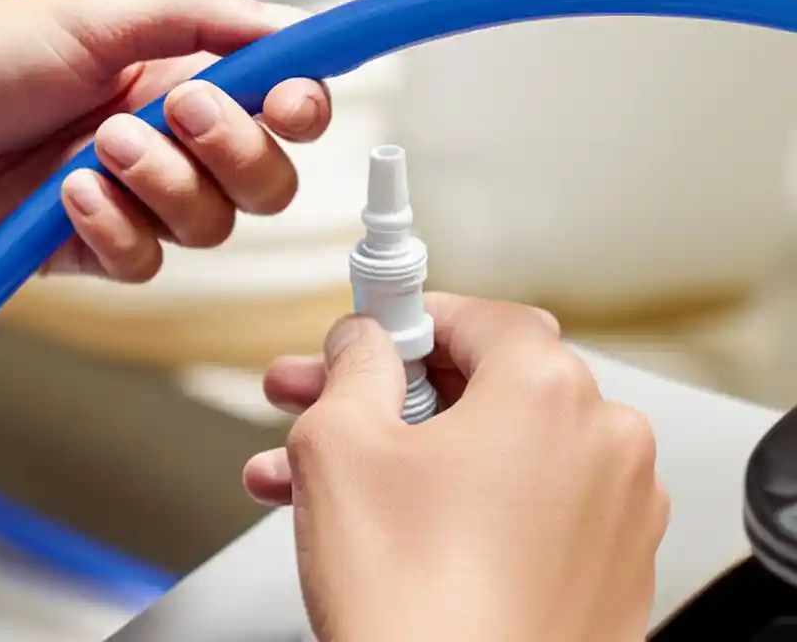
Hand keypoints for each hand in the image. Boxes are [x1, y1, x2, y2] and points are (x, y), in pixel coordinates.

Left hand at [0, 0, 330, 279]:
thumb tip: (288, 23)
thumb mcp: (93, 13)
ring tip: (94, 147)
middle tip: (176, 111)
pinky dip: (112, 229)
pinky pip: (143, 263)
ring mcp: (134, 200)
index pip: (280, 101)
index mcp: (179, 73)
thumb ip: (199, 15)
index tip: (290, 103)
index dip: (301, 108)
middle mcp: (170, 141)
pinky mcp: (94, 249)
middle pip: (264, 179)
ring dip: (162, 185)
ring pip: (210, 226)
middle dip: (232, 151)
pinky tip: (64, 194)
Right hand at [242, 293, 668, 641]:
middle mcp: (600, 444)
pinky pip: (515, 511)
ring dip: (397, 458)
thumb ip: (351, 368)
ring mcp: (611, 514)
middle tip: (314, 400)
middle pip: (477, 387)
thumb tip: (362, 343)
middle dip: (378, 396)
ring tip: (310, 480)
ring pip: (486, 455)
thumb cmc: (419, 605)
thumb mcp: (341, 447)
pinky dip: (449, 506)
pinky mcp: (603, 574)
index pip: (474, 315)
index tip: (361, 328)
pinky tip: (374, 526)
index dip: (399, 319)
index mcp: (549, 391)